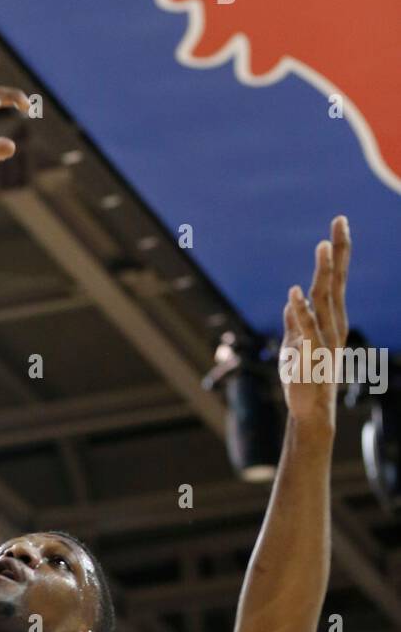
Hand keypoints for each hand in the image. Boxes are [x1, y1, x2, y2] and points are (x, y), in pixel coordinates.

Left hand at [278, 216, 350, 429]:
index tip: (339, 225)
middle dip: (338, 253)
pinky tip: (294, 293)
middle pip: (336, 282)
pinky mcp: (310, 355)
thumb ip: (295, 323)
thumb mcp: (297, 345)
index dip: (338, 253)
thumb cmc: (304, 377)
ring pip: (324, 301)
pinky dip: (300, 311)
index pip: (335, 280)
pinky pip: (306, 329)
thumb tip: (292, 302)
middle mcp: (332, 324)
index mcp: (330, 319)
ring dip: (323, 273)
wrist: (310, 409)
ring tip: (322, 247)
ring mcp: (323, 339)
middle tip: (339, 222)